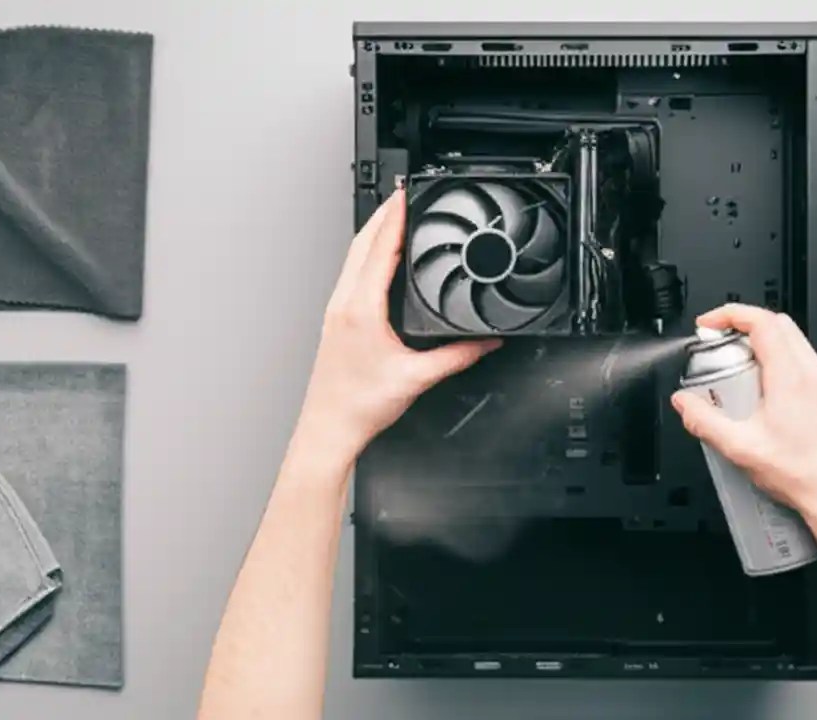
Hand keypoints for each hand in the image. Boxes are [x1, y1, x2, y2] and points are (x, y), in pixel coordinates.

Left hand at [289, 190, 500, 474]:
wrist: (329, 428)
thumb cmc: (359, 406)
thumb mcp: (418, 378)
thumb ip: (458, 356)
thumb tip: (487, 342)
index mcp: (361, 309)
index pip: (379, 249)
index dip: (396, 219)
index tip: (408, 196)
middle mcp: (343, 303)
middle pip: (361, 243)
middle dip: (383, 214)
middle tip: (403, 194)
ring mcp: (336, 310)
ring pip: (353, 256)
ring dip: (373, 231)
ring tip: (394, 216)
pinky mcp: (336, 319)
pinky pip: (351, 273)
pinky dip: (367, 254)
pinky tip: (379, 257)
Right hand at [670, 303, 816, 534]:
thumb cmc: (806, 474)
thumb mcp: (741, 448)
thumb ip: (705, 421)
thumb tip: (684, 404)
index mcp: (791, 375)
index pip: (761, 321)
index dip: (729, 314)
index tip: (709, 324)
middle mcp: (813, 372)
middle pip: (778, 323)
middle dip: (743, 325)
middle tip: (720, 343)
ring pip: (792, 341)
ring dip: (762, 343)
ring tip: (739, 370)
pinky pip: (802, 362)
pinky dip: (778, 362)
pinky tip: (764, 394)